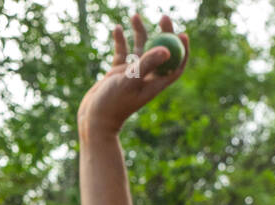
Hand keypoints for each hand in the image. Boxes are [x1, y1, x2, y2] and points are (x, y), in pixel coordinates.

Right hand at [77, 13, 188, 139]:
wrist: (93, 120)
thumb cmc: (112, 105)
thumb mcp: (129, 82)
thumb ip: (146, 64)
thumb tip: (167, 50)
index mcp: (155, 82)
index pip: (175, 63)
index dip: (181, 49)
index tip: (181, 34)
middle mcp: (146, 76)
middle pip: (160, 49)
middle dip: (163, 32)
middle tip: (163, 16)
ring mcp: (132, 73)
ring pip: (140, 47)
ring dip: (139, 31)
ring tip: (135, 15)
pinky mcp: (118, 73)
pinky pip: (122, 52)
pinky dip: (120, 40)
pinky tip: (117, 28)